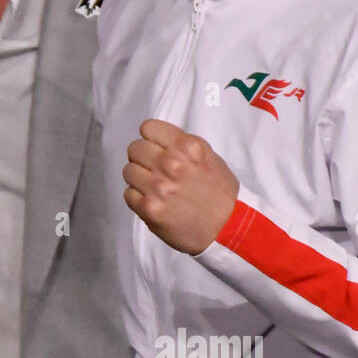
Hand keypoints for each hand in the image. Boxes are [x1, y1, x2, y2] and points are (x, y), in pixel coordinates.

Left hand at [122, 119, 238, 254]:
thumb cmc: (221, 193)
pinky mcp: (148, 208)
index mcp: (188, 146)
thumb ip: (182, 147)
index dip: (151, 139)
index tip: (156, 149)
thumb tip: (158, 143)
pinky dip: (138, 198)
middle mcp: (170, 163)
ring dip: (139, 178)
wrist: (228, 229)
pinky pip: (128, 193)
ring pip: (128, 170)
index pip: (148, 128)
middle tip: (154, 170)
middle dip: (143, 158)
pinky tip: (153, 202)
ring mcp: (157, 186)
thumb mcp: (210, 158)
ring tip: (154, 187)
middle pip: (135, 148)